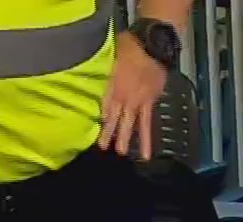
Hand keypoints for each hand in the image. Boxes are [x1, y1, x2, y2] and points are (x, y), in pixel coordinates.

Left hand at [97, 31, 168, 158]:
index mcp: (111, 86)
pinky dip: (146, 137)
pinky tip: (147, 152)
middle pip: (113, 118)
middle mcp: (122, 97)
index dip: (97, 118)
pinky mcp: (150, 104)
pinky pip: (147, 123)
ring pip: (129, 124)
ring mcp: (137, 103)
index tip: (89, 130)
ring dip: (125, 139)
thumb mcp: (110, 55)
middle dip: (107, 134)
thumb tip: (92, 75)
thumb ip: (103, 70)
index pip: (102, 106)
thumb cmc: (129, 46)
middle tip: (102, 148)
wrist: (153, 46)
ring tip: (121, 153)